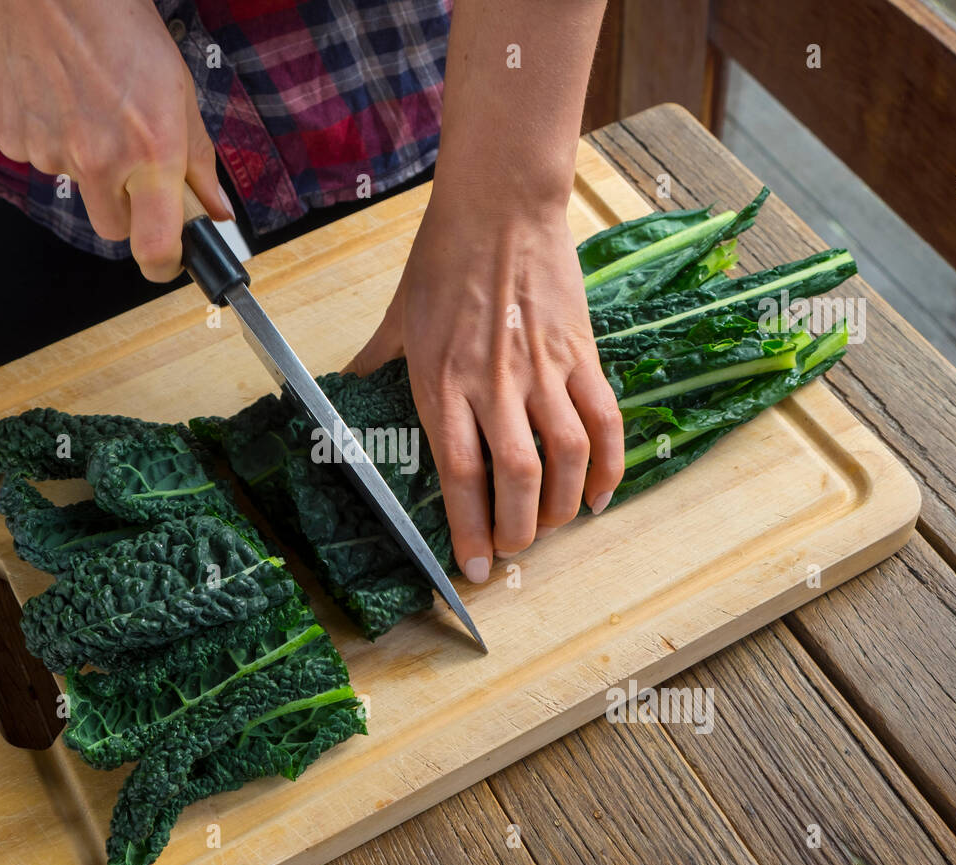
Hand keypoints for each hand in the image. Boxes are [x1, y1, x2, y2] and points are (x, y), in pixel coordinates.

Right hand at [0, 0, 231, 279]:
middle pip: (113, 229)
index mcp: (150, 151)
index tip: (171, 260)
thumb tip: (216, 209)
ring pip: (76, 189)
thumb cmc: (116, 24)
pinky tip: (59, 99)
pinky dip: (52, 139)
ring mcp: (51, 153)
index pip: (155, 246)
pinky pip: (40, 160)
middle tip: (132, 167)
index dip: (165, 264)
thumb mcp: (178, 90)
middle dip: (127, 210)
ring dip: (87, 167)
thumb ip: (198, 159)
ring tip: (91, 109)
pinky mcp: (13, 139)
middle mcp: (99, 160)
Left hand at [347, 190, 624, 582]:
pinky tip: (599, 493)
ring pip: (565, 456)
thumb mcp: (397, 315)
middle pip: (517, 478)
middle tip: (515, 549)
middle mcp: (493, 383)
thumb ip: (375, 361)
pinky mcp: (580, 352)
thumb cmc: (442, 258)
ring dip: (564, 505)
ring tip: (555, 526)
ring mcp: (543, 368)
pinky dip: (609, 464)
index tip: (474, 567)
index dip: (469, 529)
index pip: (461, 473)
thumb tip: (346, 389)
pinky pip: (604, 419)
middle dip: (520, 530)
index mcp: (442, 380)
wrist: (499, 205)